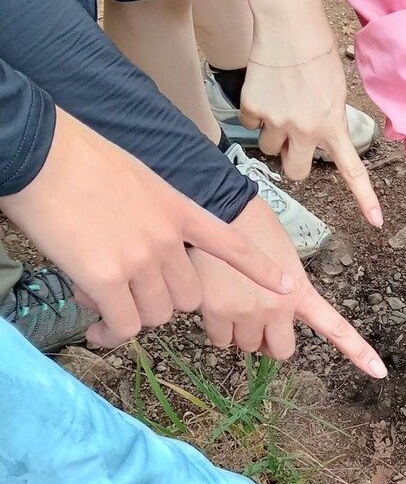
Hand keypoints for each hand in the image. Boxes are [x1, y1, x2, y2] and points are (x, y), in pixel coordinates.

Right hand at [1, 109, 291, 346]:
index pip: (232, 245)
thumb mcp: (139, 179)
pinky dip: (112, 330)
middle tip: (132, 292)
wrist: (41, 153)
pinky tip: (97, 323)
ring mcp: (140, 260)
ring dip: (136, 315)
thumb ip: (156, 215)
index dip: (261, 270)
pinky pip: (125, 324)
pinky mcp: (106, 278)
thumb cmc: (80, 159)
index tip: (287, 286)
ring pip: (158, 315)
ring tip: (107, 300)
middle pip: (189, 298)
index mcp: (180, 210)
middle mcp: (169, 239)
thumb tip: (152, 247)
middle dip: (165, 301)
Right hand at [189, 197, 386, 375]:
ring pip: (245, 346)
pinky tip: (215, 298)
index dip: (358, 351)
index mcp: (299, 292)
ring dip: (240, 332)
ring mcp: (246, 313)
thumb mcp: (284, 258)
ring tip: (233, 297)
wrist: (218, 208)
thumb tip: (269, 316)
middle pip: (279, 351)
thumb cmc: (252, 226)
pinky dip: (217, 327)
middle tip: (257, 317)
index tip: (379, 372)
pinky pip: (219, 340)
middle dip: (269, 340)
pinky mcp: (216, 313)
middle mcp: (276, 309)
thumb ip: (285, 291)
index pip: (335, 327)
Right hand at [243, 23, 383, 229]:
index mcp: (333, 125)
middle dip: (294, 161)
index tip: (376, 221)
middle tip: (295, 141)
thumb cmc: (317, 53)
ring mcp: (277, 121)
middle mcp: (305, 130)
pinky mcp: (253, 108)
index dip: (365, 198)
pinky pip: (251, 122)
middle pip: (296, 172)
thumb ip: (330, 119)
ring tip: (282, 102)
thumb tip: (316, 135)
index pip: (353, 170)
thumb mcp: (337, 91)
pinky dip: (256, 110)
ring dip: (274, 132)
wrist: (290, 26)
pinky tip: (266, 88)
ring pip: (270, 147)